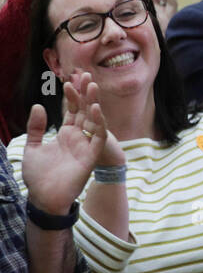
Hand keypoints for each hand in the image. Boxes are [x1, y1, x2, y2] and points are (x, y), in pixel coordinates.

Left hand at [21, 72, 109, 213]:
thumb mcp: (33, 146)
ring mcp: (85, 145)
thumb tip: (38, 106)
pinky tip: (95, 109)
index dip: (71, 96)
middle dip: (85, 93)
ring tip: (92, 86)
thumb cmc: (38, 176)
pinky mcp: (91, 155)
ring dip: (93, 103)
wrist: (44, 197)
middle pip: (83, 111)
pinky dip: (98, 122)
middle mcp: (78, 137)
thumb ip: (36, 127)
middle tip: (86, 75)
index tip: (70, 79)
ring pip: (93, 120)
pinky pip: (97, 136)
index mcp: (65, 134)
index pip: (71, 111)